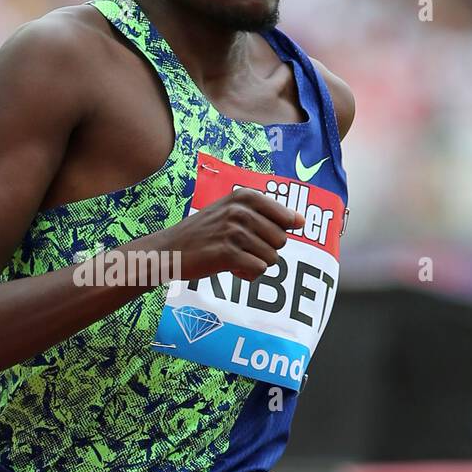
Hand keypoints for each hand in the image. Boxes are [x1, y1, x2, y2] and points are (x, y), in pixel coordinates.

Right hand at [167, 188, 305, 283]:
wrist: (169, 250)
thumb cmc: (204, 233)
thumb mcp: (231, 212)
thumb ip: (266, 213)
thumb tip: (302, 221)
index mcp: (245, 197)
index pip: (286, 217)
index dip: (276, 233)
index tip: (258, 236)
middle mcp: (241, 210)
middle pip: (281, 240)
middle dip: (265, 250)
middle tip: (240, 248)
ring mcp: (234, 231)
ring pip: (272, 258)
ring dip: (255, 263)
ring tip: (233, 257)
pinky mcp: (228, 253)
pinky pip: (259, 270)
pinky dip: (247, 274)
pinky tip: (230, 267)